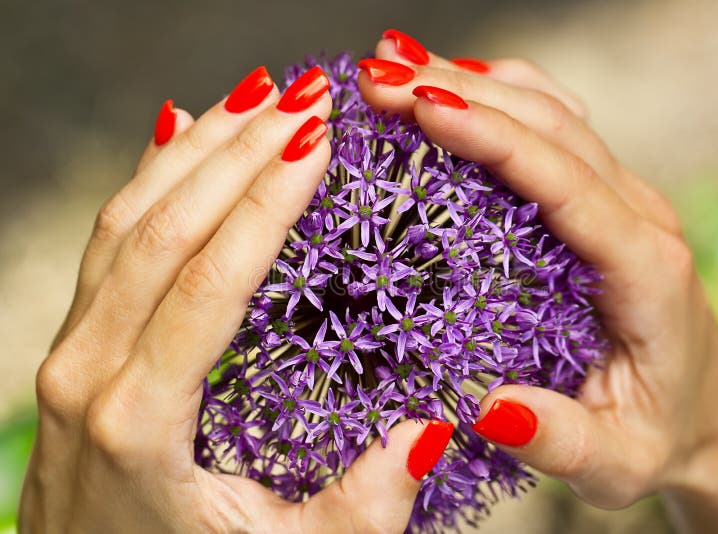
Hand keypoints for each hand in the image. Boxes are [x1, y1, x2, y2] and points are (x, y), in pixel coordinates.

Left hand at [20, 65, 450, 532]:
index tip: (316, 143)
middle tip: (307, 96)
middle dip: (239, 152)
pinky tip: (182, 134)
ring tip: (258, 95)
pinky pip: (108, 245)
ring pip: (126, 223)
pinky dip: (149, 179)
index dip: (264, 206)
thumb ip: (363, 507)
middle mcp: (89, 374)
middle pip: (163, 231)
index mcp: (141, 422)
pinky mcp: (75, 349)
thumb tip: (432, 432)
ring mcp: (72, 356)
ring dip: (195, 152)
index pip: (208, 282)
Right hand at [359, 30, 717, 532]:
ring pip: (551, 114)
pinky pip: (554, 130)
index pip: (562, 182)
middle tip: (377, 78)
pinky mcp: (601, 202)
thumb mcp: (616, 461)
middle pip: (550, 126)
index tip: (423, 109)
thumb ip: (559, 439)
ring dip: (473, 83)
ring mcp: (621, 202)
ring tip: (396, 69)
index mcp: (643, 270)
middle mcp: (636, 219)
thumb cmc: (658, 433)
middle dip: (461, 92)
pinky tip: (454, 87)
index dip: (493, 138)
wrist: (704, 413)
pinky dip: (500, 98)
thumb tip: (486, 405)